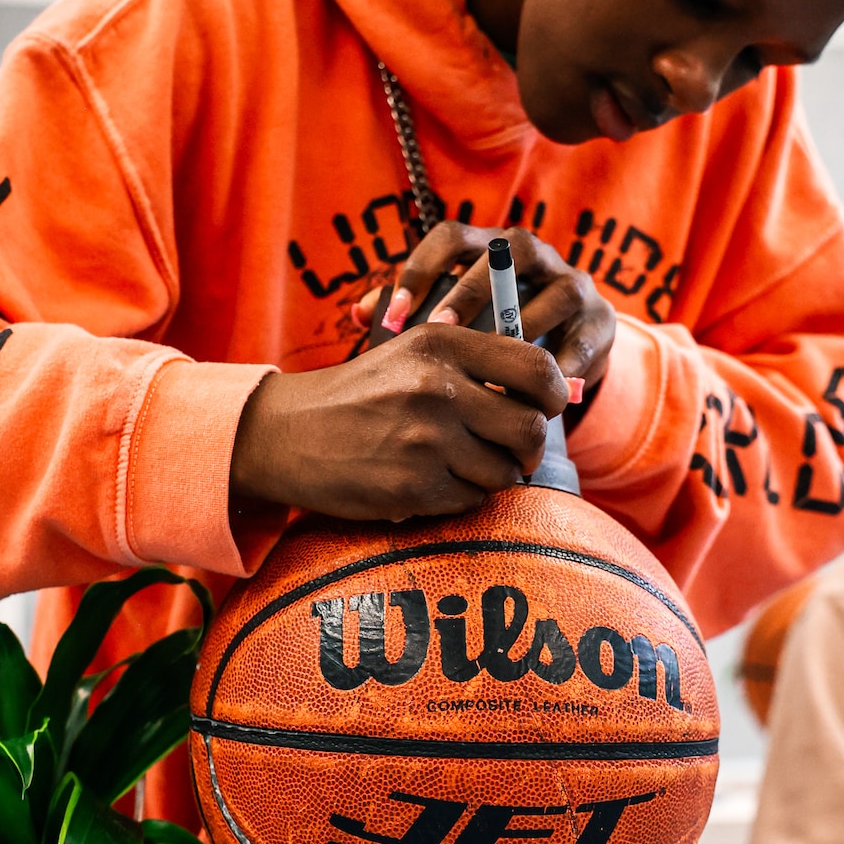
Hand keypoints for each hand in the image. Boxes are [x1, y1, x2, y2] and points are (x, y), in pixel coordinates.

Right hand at [232, 324, 568, 520]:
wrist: (288, 433)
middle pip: (531, 428)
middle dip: (529, 447)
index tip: (545, 407)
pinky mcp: (413, 485)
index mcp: (442, 343)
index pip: (537, 368)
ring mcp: (426, 439)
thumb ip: (475, 361)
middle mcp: (437, 387)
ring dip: (493, 475)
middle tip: (512, 450)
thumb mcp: (412, 353)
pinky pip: (471, 500)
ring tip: (462, 465)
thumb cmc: (361, 394)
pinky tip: (432, 481)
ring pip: (505, 471)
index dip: (555, 394)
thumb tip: (553, 389)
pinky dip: (461, 496)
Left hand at [358, 221, 615, 388]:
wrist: (564, 347)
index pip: (452, 238)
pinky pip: (584, 337)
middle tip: (439, 331)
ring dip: (522, 327)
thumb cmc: (492, 330)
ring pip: (552, 291)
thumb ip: (410, 310)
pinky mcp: (600, 318)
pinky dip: (563, 364)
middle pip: (505, 253)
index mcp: (487, 247)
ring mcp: (570, 282)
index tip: (395, 316)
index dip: (421, 270)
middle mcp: (532, 254)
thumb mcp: (454, 316)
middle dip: (470, 292)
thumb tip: (358, 314)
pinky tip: (537, 394)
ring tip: (492, 366)